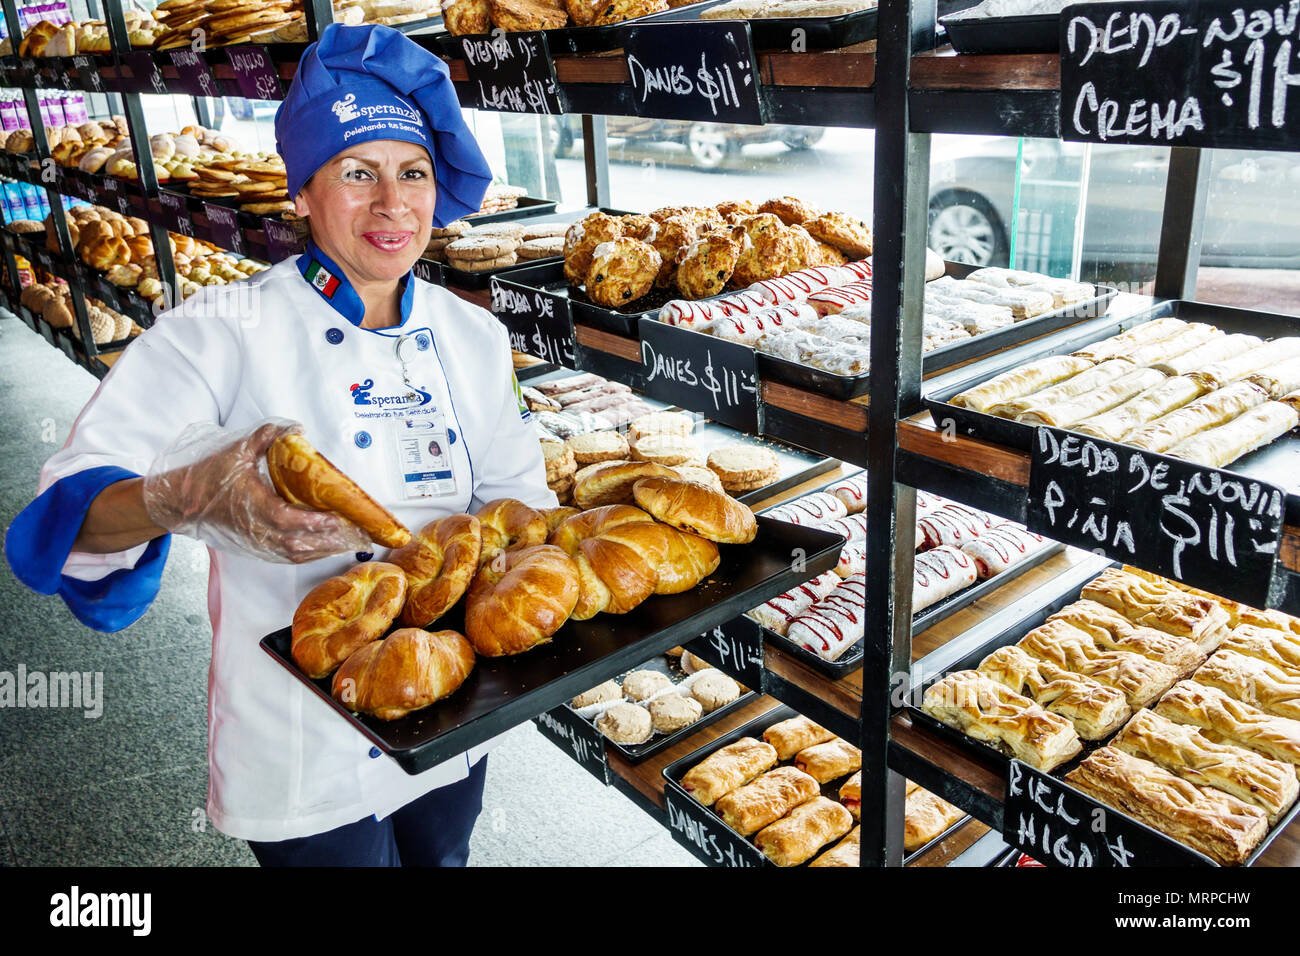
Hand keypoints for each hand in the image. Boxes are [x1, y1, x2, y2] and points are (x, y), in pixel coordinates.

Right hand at [142, 419, 371, 563]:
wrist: (182, 502)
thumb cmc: (209, 476)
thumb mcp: (236, 451)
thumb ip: (266, 437)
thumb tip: (294, 428)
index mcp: (251, 506)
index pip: (286, 520)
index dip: (312, 522)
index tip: (336, 518)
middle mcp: (256, 529)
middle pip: (298, 544)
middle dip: (330, 540)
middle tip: (358, 531)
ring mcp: (257, 542)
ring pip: (295, 555)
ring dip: (324, 550)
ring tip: (350, 540)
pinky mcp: (257, 548)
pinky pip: (288, 558)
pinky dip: (310, 555)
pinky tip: (328, 547)